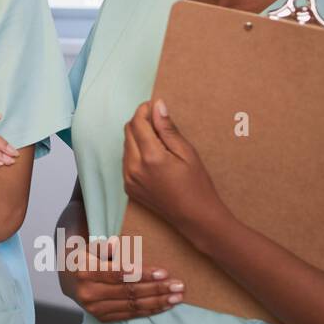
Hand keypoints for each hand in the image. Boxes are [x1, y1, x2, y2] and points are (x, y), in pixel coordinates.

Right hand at [61, 235, 183, 321]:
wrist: (68, 276)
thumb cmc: (85, 255)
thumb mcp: (90, 244)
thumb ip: (102, 244)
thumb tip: (115, 242)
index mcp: (85, 270)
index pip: (119, 274)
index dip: (143, 274)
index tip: (164, 273)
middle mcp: (88, 292)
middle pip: (129, 291)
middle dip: (157, 289)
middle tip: (179, 285)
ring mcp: (94, 308)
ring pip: (132, 305)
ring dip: (158, 302)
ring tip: (177, 297)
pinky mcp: (100, 317)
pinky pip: (129, 315)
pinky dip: (149, 311)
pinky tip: (164, 306)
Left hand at [122, 99, 230, 239]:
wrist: (195, 218)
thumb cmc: (197, 185)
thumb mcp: (187, 152)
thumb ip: (167, 128)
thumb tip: (157, 105)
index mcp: (150, 157)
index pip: (137, 123)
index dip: (144, 110)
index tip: (154, 106)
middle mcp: (134, 168)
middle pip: (128, 132)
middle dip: (141, 122)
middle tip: (159, 123)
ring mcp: (128, 179)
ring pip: (126, 145)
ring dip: (138, 137)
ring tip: (160, 142)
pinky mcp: (128, 187)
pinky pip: (126, 161)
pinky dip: (136, 152)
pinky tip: (154, 158)